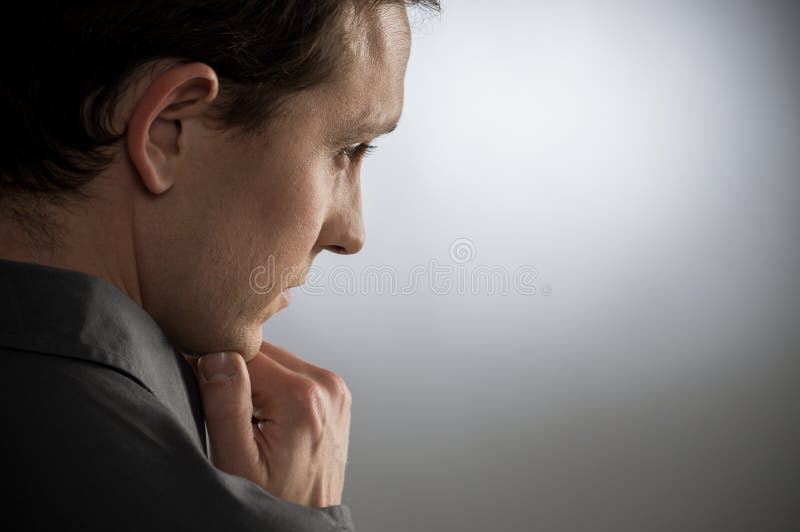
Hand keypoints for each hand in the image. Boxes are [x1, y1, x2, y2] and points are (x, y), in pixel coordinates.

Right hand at [186, 340, 351, 507]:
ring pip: (276, 360)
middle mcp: (325, 386)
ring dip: (257, 382)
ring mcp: (334, 389)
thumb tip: (216, 356)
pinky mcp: (334, 394)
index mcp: (301, 397)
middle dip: (239, 376)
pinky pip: (292, 372)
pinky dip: (275, 388)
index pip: (242, 353)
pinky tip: (270, 418)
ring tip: (254, 422)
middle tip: (236, 418)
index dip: (215, 368)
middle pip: (262, 352)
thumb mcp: (237, 460)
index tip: (208, 393)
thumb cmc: (274, 500)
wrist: (305, 524)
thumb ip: (225, 404)